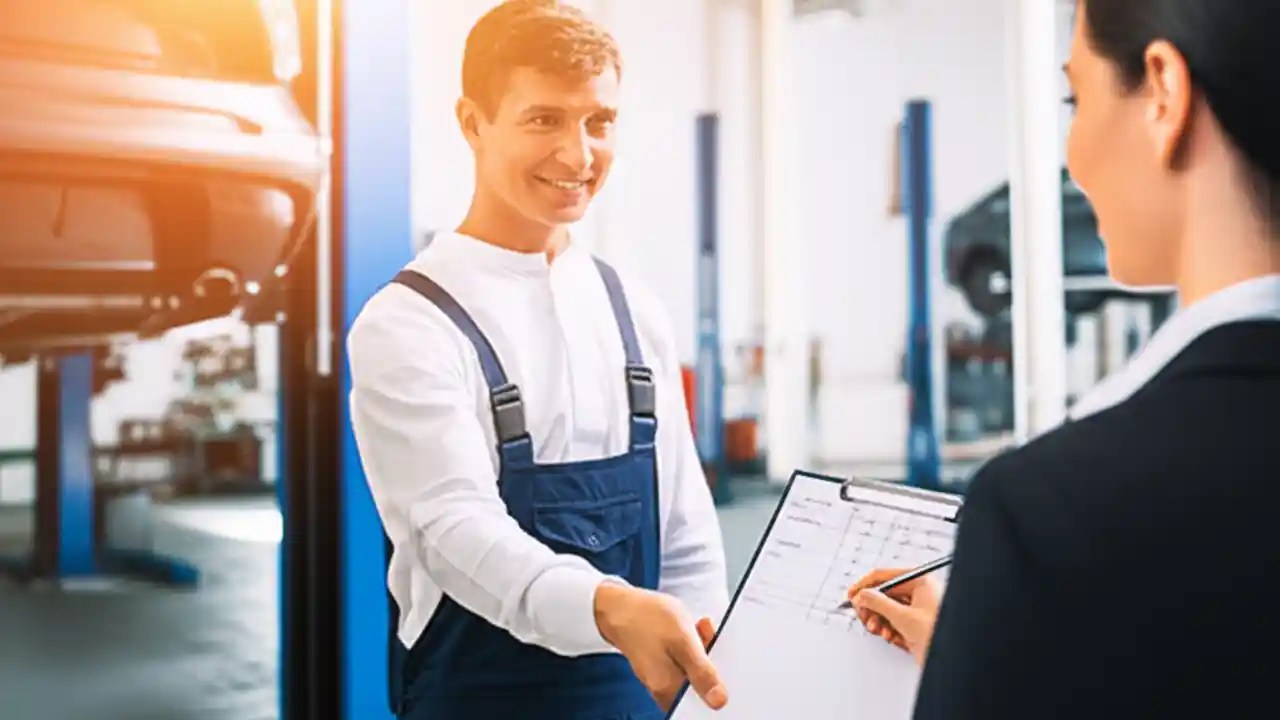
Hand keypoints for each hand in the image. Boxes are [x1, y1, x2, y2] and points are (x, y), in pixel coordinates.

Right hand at [594, 582, 727, 711]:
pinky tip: (692, 631)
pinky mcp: (662, 665)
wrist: (618, 606)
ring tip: (701, 630)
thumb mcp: (682, 641)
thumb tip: (719, 701)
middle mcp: (664, 689)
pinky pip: (685, 662)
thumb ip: (701, 672)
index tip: (727, 665)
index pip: (705, 702)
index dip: (720, 685)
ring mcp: (662, 677)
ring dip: (703, 651)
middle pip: (701, 686)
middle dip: (713, 662)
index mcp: (669, 689)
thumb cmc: (647, 619)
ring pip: (695, 671)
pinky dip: (692, 647)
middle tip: (711, 639)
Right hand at [847, 568, 942, 665]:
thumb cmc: (939, 634)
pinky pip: (894, 622)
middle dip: (871, 608)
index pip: (885, 576)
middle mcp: (919, 592)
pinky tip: (890, 636)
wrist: (952, 660)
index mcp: (920, 581)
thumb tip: (862, 595)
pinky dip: (888, 629)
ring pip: (887, 609)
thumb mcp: (904, 617)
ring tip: (878, 630)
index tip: (852, 595)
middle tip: (863, 616)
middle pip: (884, 594)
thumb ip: (878, 603)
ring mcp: (917, 608)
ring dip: (878, 621)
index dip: (865, 585)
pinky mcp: (916, 624)